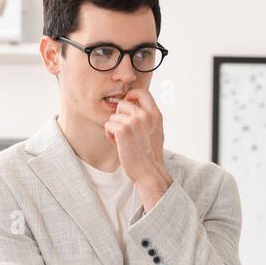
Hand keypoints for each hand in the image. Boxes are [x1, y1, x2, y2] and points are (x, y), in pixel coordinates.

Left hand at [104, 88, 170, 207]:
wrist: (149, 172)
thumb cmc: (151, 155)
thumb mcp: (157, 131)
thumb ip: (149, 118)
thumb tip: (137, 107)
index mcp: (155, 114)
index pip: (141, 92)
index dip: (130, 95)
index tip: (127, 105)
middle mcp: (145, 115)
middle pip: (122, 103)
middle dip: (119, 116)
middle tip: (123, 131)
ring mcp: (134, 122)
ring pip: (113, 117)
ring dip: (114, 129)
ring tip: (123, 141)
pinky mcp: (122, 130)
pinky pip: (108, 125)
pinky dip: (110, 136)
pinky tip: (118, 145)